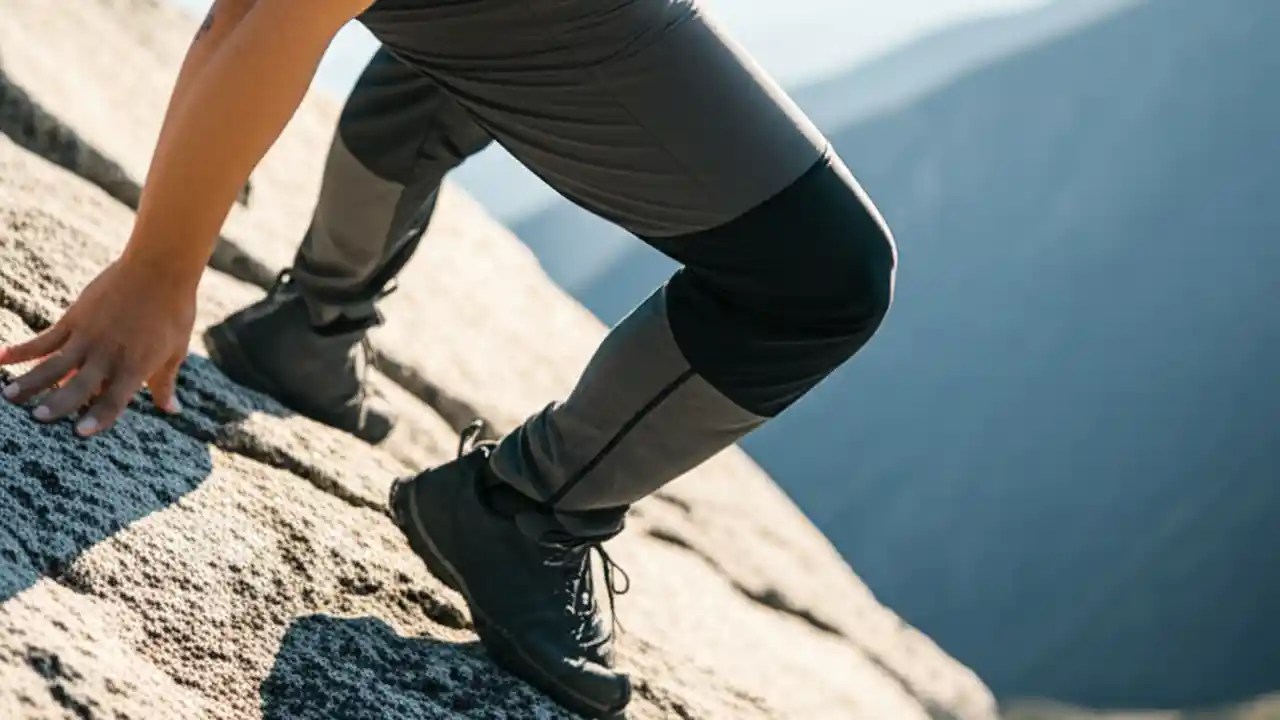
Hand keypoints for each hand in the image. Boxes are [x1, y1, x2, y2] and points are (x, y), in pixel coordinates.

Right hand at [0, 258, 196, 436]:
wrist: (160, 268)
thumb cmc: (173, 313)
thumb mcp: (175, 352)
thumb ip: (165, 383)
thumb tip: (173, 410)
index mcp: (135, 366)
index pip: (115, 399)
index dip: (99, 417)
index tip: (80, 433)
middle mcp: (109, 354)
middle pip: (79, 384)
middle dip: (58, 402)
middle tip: (37, 418)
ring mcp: (89, 335)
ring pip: (54, 363)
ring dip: (31, 380)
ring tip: (9, 397)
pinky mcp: (75, 318)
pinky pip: (45, 338)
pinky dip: (22, 349)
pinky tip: (0, 357)